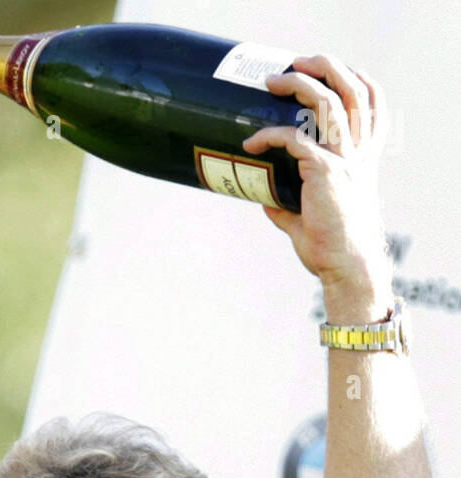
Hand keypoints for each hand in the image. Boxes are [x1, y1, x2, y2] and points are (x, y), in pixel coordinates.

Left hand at [242, 55, 391, 312]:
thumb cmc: (332, 248)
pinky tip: (250, 144)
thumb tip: (261, 200)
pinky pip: (293, 139)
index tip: (337, 72)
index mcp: (363, 161)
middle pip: (351, 91)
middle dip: (324, 68)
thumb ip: (289, 206)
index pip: (373, 109)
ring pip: (327, 102)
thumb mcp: (309, 220)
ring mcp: (343, 160)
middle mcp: (358, 154)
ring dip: (298, 85)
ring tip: (271, 82)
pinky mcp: (324, 171)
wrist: (346, 266)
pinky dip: (269, 136)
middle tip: (293, 65)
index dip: (360, 82)